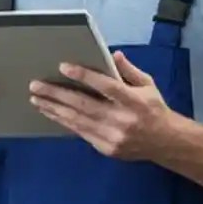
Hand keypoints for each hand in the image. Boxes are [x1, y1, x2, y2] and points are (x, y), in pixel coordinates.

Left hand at [29, 50, 175, 161]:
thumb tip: (113, 54)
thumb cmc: (154, 109)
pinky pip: (80, 132)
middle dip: (57, 94)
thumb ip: (129, 70)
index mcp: (134, 101)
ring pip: (77, 121)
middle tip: (36, 85)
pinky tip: (51, 113)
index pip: (106, 87)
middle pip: (84, 105)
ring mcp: (113, 137)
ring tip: (36, 99)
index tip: (63, 66)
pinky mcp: (106, 148)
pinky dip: (63, 121)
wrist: (166, 143)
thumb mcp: (147, 85)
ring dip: (54, 108)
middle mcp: (122, 120)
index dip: (84, 76)